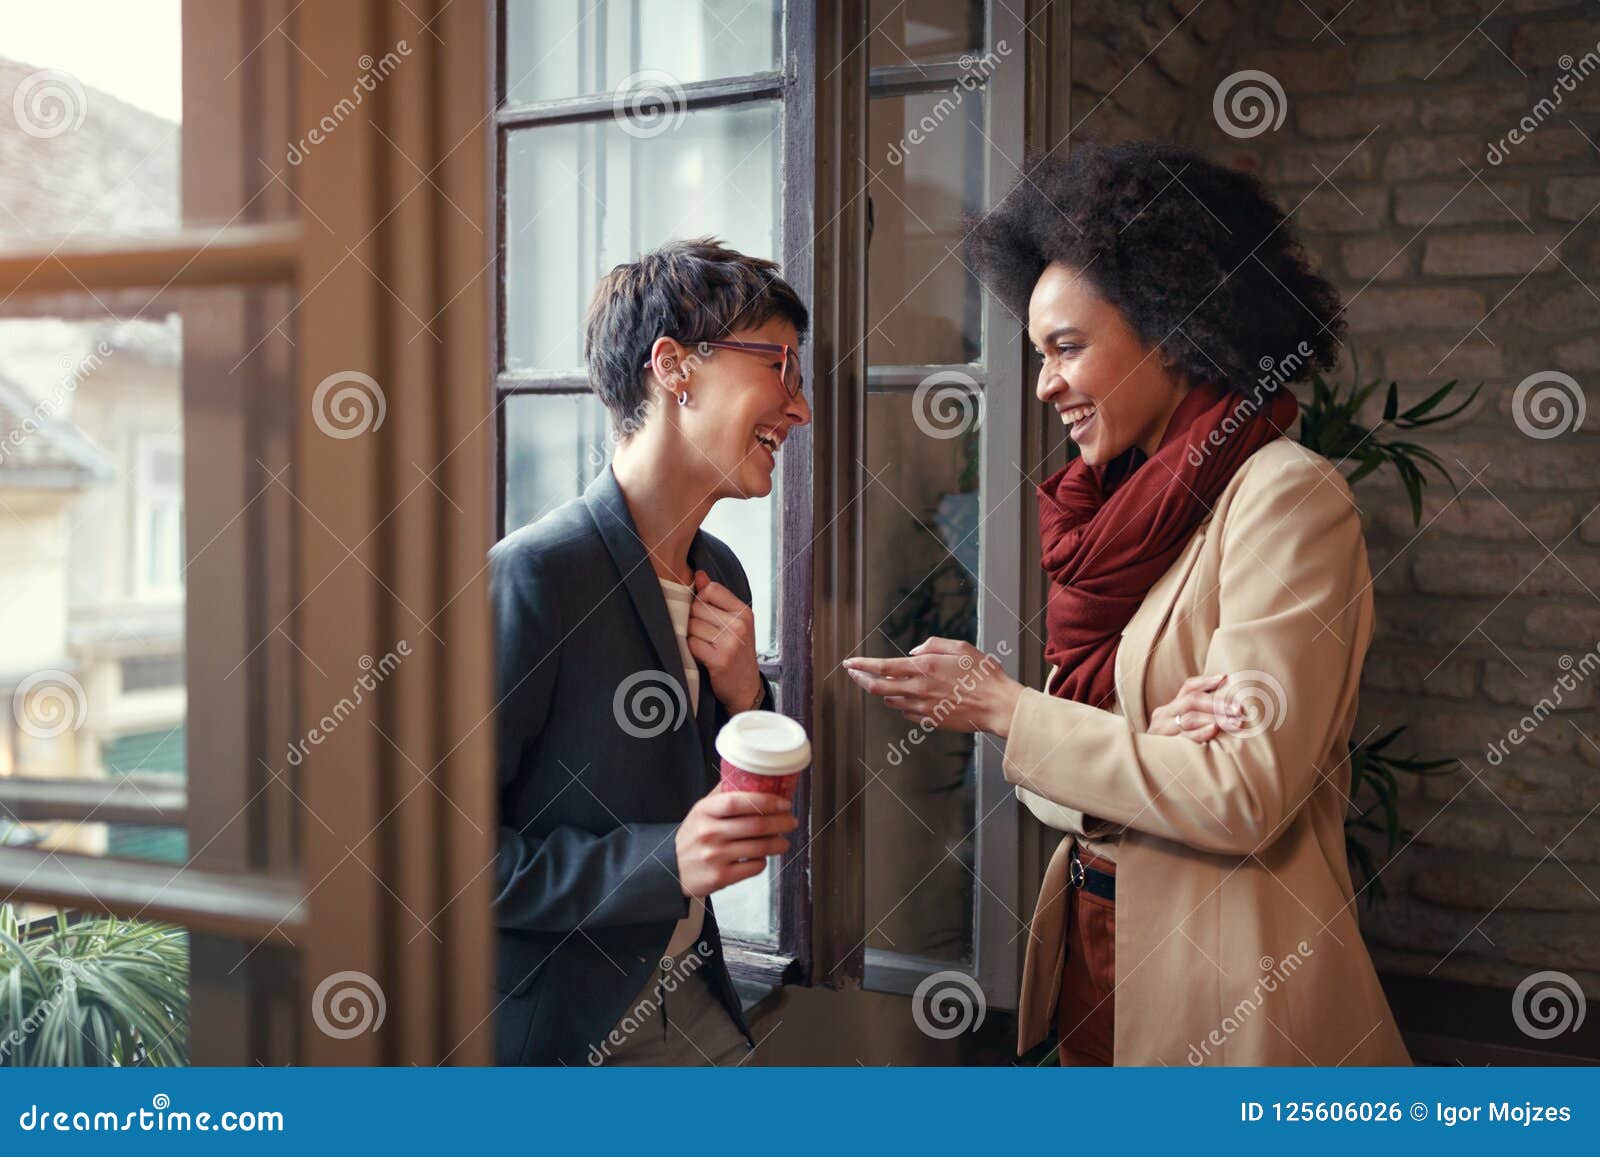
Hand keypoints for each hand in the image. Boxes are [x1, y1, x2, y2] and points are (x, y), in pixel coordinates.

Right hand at [675, 787, 796, 898]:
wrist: (671, 870)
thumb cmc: (691, 838)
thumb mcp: (700, 812)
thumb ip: (722, 795)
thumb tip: (748, 776)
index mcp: (704, 812)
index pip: (738, 801)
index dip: (766, 801)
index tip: (783, 802)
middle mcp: (709, 833)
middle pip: (755, 825)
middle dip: (780, 822)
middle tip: (791, 821)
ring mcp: (715, 856)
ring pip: (759, 848)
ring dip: (778, 843)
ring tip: (783, 841)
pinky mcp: (721, 877)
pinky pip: (753, 867)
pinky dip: (763, 861)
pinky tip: (762, 857)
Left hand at [689, 571, 762, 713]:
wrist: (745, 688)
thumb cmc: (736, 652)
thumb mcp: (733, 623)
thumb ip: (715, 598)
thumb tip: (699, 574)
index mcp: (744, 612)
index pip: (711, 589)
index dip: (701, 599)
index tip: (704, 613)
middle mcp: (739, 625)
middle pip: (697, 608)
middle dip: (694, 621)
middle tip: (706, 635)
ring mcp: (730, 643)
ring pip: (692, 626)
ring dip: (692, 637)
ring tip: (705, 646)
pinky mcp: (720, 659)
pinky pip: (692, 644)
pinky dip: (692, 650)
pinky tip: (703, 656)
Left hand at [842, 637, 1024, 737]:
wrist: (998, 706)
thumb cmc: (983, 674)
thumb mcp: (960, 648)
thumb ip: (932, 645)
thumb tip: (912, 652)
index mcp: (924, 668)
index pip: (882, 667)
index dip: (862, 665)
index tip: (849, 663)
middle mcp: (919, 689)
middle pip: (877, 688)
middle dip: (860, 679)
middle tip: (853, 673)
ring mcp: (923, 707)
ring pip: (892, 701)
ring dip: (885, 692)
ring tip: (886, 683)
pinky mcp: (931, 720)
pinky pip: (907, 713)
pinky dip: (903, 704)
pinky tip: (909, 697)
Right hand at [1147, 673, 1240, 742]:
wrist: (1146, 768)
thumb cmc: (1173, 747)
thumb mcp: (1179, 728)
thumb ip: (1196, 716)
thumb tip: (1228, 704)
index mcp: (1169, 708)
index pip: (1188, 687)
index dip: (1207, 682)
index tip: (1225, 678)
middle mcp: (1164, 715)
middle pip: (1192, 701)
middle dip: (1218, 703)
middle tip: (1239, 709)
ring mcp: (1163, 731)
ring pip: (1190, 717)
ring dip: (1215, 718)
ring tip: (1234, 721)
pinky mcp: (1165, 746)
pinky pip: (1185, 737)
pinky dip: (1201, 732)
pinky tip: (1214, 729)